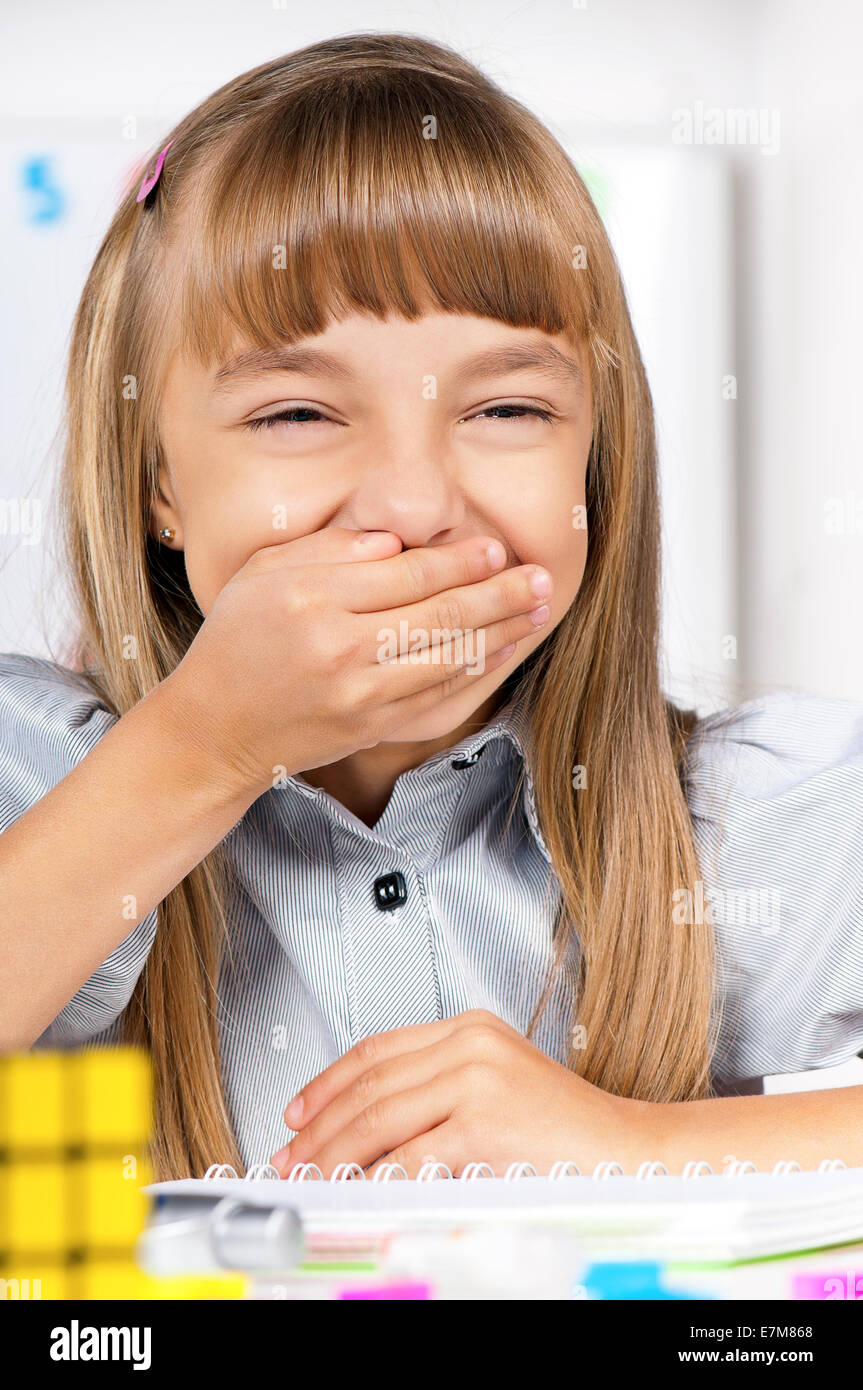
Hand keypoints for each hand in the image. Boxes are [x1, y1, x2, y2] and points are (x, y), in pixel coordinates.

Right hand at [163, 528, 551, 799]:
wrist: (214, 730)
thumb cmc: (235, 642)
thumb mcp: (262, 574)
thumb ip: (327, 550)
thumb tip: (395, 543)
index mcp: (312, 599)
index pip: (407, 574)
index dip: (460, 561)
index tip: (494, 549)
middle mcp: (340, 648)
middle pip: (441, 614)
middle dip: (500, 594)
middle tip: (541, 576)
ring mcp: (361, 695)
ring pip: (450, 656)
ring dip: (503, 631)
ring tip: (538, 608)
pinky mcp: (372, 727)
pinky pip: (439, 694)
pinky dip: (477, 670)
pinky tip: (504, 650)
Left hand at [269, 1009, 653, 1177]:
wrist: (629, 1152)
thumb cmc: (567, 1131)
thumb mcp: (498, 1086)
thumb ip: (439, 1091)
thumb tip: (370, 1129)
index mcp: (471, 1028)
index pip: (378, 1048)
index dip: (328, 1081)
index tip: (299, 1110)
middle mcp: (470, 1044)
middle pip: (371, 1082)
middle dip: (321, 1123)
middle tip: (292, 1154)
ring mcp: (477, 1079)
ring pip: (380, 1115)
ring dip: (335, 1151)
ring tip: (311, 1175)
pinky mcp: (484, 1122)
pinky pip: (410, 1155)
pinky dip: (375, 1176)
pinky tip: (357, 1190)